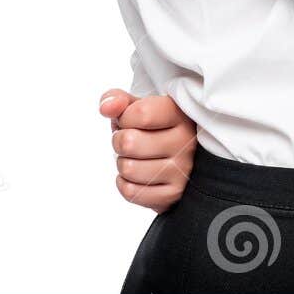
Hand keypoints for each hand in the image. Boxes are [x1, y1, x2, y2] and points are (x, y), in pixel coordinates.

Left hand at [97, 88, 196, 212]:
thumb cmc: (153, 129)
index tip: (133, 121)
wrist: (176, 160)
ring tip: (138, 159)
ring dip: (123, 164)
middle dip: (120, 142)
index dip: (125, 118)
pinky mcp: (174, 193)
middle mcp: (186, 141)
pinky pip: (131, 192)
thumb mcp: (139, 108)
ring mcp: (182, 169)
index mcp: (180, 114)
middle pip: (129, 142)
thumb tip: (107, 107)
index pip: (140, 113)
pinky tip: (139, 176)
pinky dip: (126, 184)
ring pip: (128, 169)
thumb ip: (119, 100)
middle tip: (132, 142)